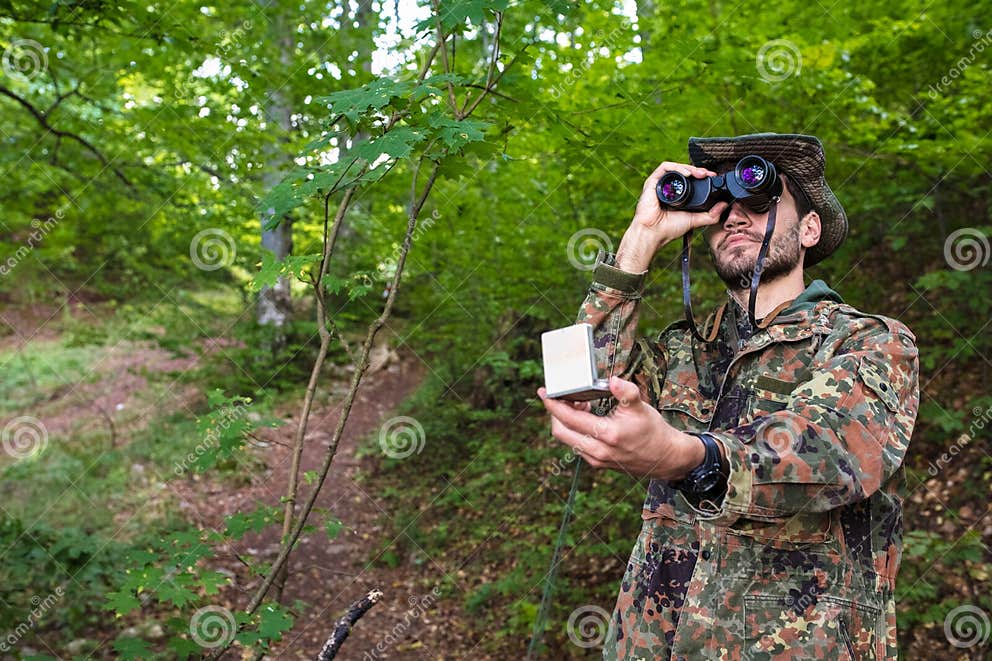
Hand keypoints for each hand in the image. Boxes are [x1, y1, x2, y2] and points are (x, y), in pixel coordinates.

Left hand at [536, 376, 704, 480]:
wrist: (665, 458)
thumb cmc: (653, 431)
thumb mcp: (641, 407)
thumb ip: (625, 392)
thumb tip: (612, 380)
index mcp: (606, 434)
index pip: (569, 418)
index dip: (553, 404)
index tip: (543, 392)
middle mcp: (597, 450)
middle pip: (560, 432)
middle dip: (555, 413)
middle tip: (562, 396)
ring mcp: (596, 459)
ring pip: (568, 439)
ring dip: (567, 421)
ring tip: (581, 404)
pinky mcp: (598, 463)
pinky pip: (577, 445)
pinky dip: (576, 430)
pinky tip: (588, 418)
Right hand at [615, 161, 730, 271]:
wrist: (653, 233)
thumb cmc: (668, 229)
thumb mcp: (695, 220)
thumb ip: (711, 214)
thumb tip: (725, 205)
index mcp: (677, 195)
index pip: (690, 180)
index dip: (701, 176)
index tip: (712, 177)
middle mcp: (668, 188)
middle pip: (684, 171)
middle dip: (697, 170)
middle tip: (707, 174)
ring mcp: (660, 184)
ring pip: (676, 167)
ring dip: (689, 167)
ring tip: (699, 174)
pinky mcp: (652, 182)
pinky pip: (665, 168)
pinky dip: (677, 167)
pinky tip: (687, 174)